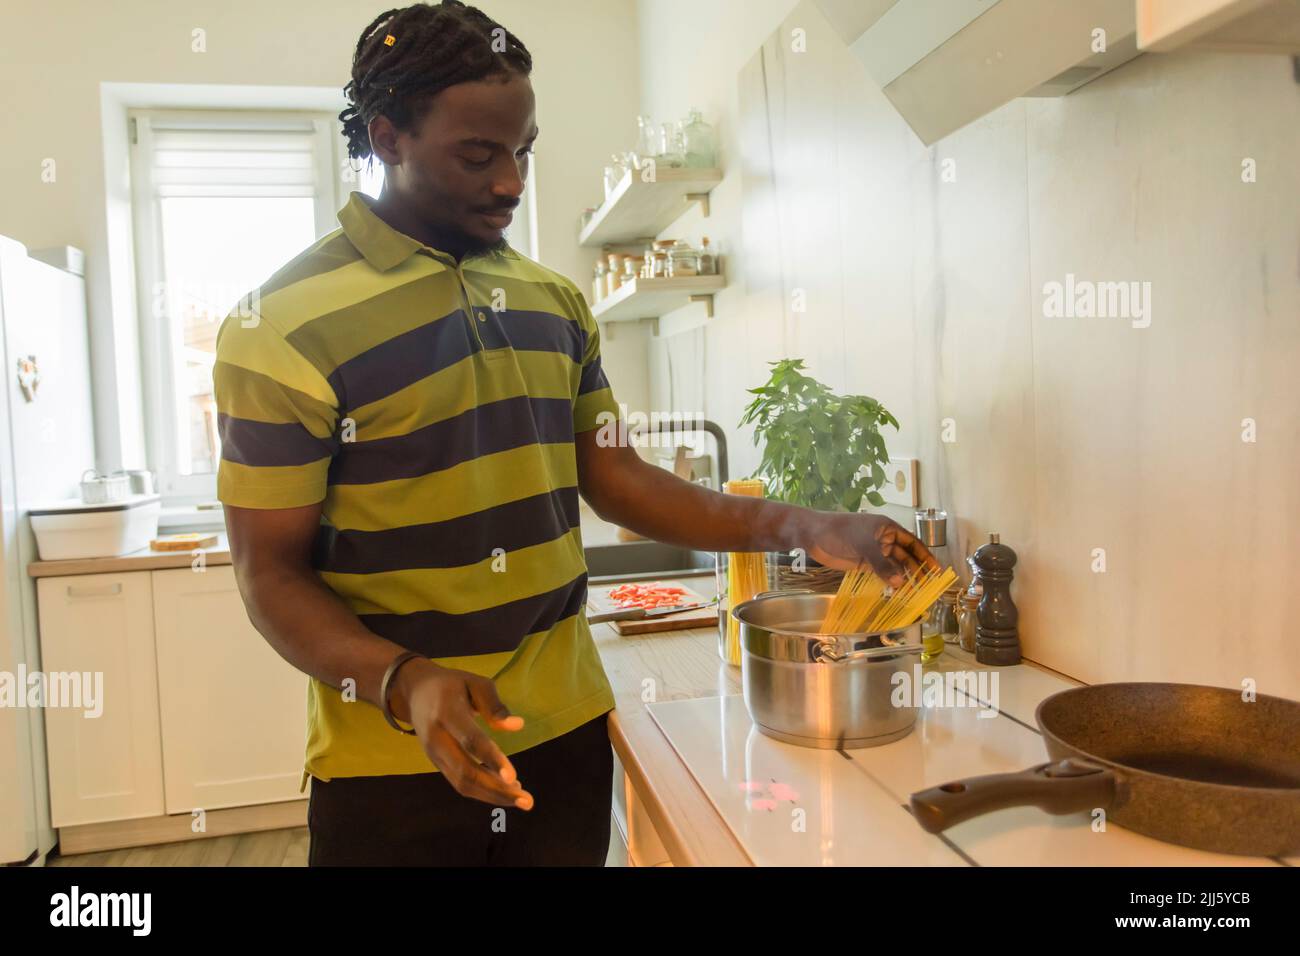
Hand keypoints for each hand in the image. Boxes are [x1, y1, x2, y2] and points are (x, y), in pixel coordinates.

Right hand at [394, 660, 533, 809]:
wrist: (415, 692)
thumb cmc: (452, 685)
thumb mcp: (475, 683)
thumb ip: (495, 704)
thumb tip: (517, 726)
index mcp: (447, 713)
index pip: (470, 741)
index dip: (492, 759)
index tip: (513, 777)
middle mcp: (437, 738)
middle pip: (466, 772)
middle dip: (497, 789)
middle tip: (526, 799)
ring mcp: (434, 754)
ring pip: (462, 783)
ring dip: (492, 795)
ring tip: (521, 799)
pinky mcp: (436, 764)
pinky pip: (459, 783)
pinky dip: (483, 791)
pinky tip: (505, 790)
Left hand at [804, 512, 938, 586]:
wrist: (814, 534)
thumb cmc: (840, 531)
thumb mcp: (863, 546)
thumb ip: (881, 564)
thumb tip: (900, 582)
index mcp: (888, 528)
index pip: (913, 543)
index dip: (926, 556)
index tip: (937, 570)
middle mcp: (884, 539)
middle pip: (905, 556)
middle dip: (917, 570)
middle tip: (928, 587)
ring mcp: (874, 551)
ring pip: (894, 566)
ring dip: (903, 577)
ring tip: (915, 592)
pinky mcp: (863, 562)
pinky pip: (881, 572)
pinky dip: (888, 580)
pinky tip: (896, 590)